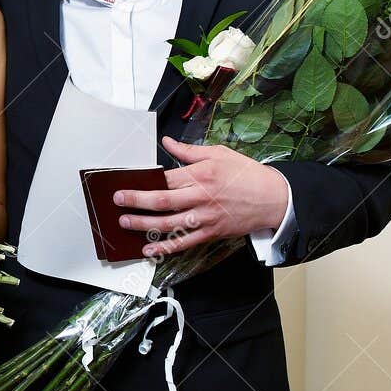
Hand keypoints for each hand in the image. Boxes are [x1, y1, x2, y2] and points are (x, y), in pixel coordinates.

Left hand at [113, 136, 288, 256]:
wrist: (273, 198)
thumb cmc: (247, 174)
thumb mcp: (219, 153)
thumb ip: (189, 151)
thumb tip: (166, 142)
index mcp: (202, 174)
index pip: (165, 178)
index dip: (143, 180)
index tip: (126, 180)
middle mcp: (201, 197)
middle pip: (161, 201)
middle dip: (135, 201)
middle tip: (117, 201)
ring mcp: (205, 218)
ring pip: (168, 224)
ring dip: (143, 225)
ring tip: (125, 222)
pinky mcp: (210, 233)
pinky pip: (183, 242)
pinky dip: (164, 247)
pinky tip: (148, 248)